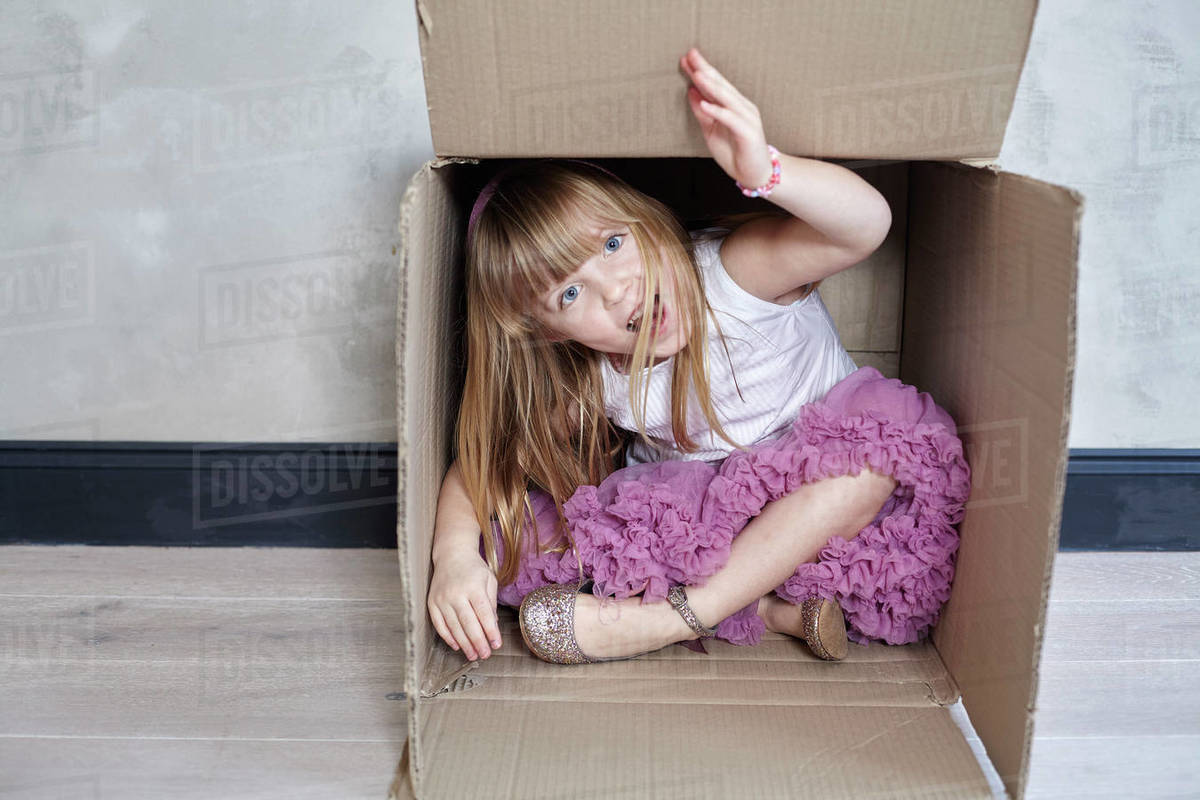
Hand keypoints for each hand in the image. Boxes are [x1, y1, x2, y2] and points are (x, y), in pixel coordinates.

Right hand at [427, 551, 501, 659]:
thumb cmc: (474, 569)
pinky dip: (448, 637)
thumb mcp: (489, 580)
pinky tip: (457, 645)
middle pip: (468, 624)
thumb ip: (491, 603)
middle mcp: (456, 593)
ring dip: (464, 644)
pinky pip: (439, 625)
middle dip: (478, 642)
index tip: (497, 644)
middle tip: (485, 655)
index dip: (491, 632)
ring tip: (473, 655)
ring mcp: (442, 599)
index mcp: (473, 587)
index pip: (484, 614)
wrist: (451, 554)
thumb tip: (492, 626)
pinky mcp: (432, 603)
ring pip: (454, 627)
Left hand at [679, 47, 773, 189]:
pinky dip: (718, 111)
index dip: (701, 70)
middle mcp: (742, 107)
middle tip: (690, 55)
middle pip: (721, 85)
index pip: (715, 84)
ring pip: (727, 98)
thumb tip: (690, 92)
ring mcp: (747, 118)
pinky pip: (731, 119)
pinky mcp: (748, 133)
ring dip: (711, 86)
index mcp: (733, 105)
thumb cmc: (734, 152)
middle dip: (705, 70)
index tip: (686, 58)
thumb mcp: (711, 131)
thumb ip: (702, 112)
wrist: (754, 174)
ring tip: (696, 74)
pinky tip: (705, 104)